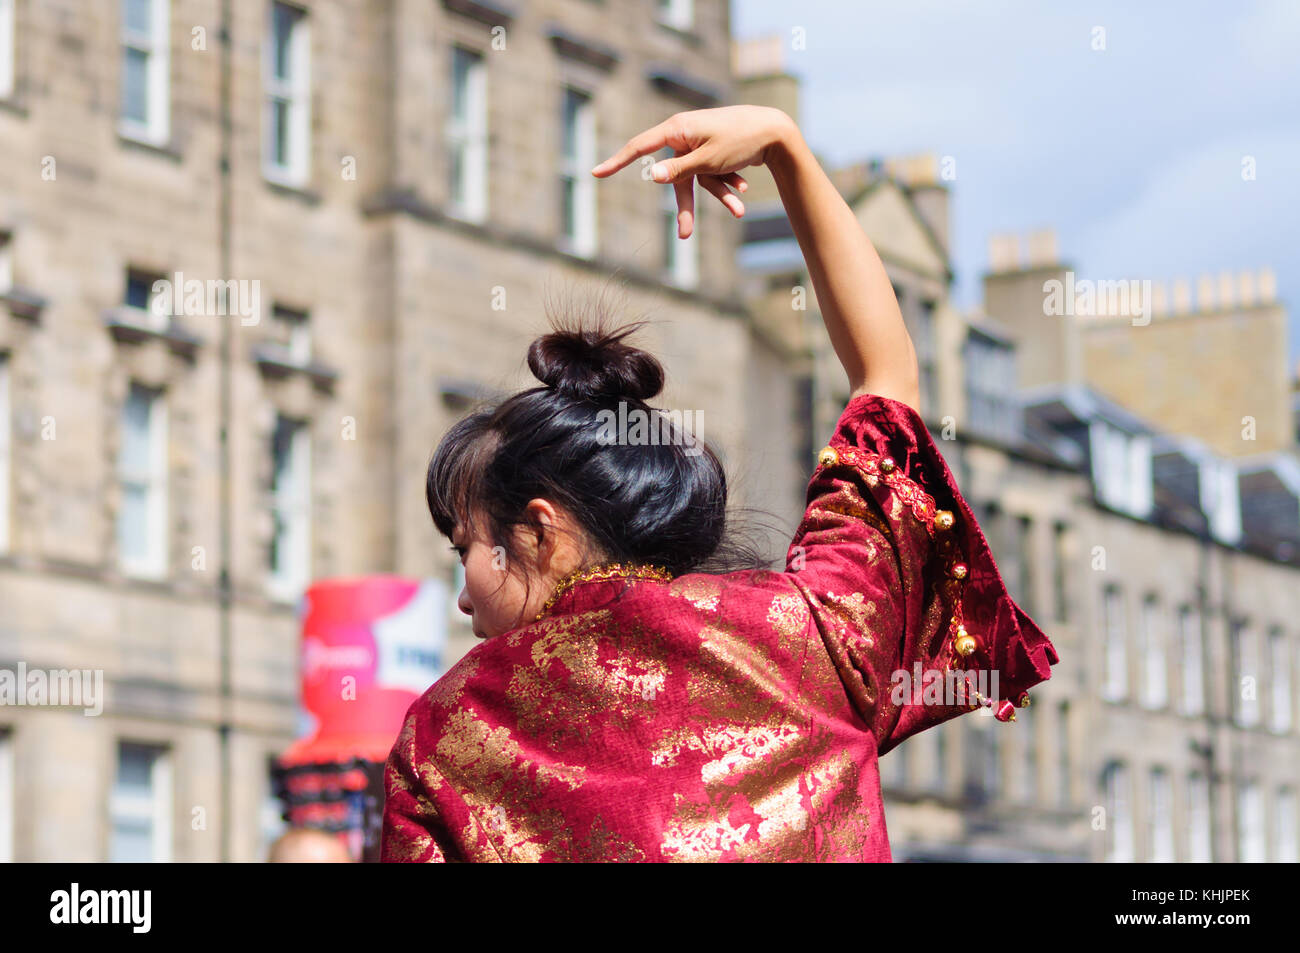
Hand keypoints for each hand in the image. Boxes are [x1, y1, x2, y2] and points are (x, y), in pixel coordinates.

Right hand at [590, 105, 796, 238]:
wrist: (775, 132)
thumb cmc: (740, 140)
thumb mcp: (708, 160)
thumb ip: (680, 171)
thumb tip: (653, 176)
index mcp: (677, 130)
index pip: (640, 147)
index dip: (617, 161)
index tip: (595, 173)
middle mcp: (685, 136)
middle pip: (676, 178)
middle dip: (687, 207)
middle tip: (685, 236)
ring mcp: (700, 144)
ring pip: (700, 179)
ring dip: (720, 195)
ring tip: (740, 211)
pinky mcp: (714, 152)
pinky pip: (713, 174)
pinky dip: (728, 184)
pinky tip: (744, 190)